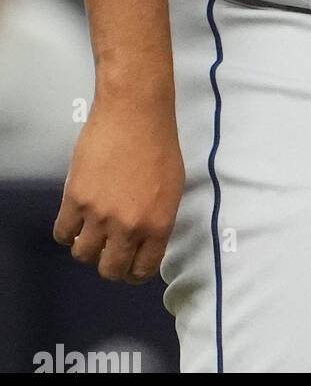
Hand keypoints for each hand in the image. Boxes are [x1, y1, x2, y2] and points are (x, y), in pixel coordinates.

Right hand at [53, 91, 183, 284]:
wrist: (135, 113)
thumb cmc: (160, 144)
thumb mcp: (172, 188)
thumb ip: (158, 219)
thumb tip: (145, 240)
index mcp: (159, 224)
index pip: (142, 269)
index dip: (134, 272)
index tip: (129, 265)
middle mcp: (129, 227)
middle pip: (110, 269)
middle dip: (110, 264)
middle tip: (108, 250)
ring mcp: (100, 215)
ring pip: (83, 255)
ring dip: (87, 247)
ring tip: (91, 230)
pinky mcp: (75, 199)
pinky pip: (62, 233)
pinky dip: (66, 231)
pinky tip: (74, 220)